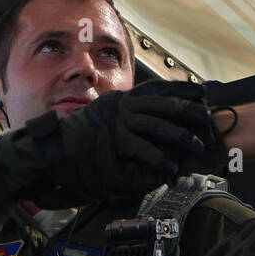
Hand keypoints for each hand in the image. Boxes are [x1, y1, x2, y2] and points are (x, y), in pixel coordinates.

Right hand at [0, 79, 213, 206]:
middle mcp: (119, 105)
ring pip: (157, 125)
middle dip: (188, 110)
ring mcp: (115, 121)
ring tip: (196, 146)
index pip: (155, 88)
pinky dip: (158, 159)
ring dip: (179, 137)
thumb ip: (120, 117)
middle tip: (207, 116)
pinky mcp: (111, 140)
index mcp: (119, 98)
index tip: (200, 90)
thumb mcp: (100, 120)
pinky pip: (141, 149)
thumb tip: (139, 116)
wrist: (47, 148)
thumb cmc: (72, 140)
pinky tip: (170, 167)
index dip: (179, 89)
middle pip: (162, 103)